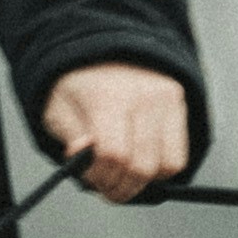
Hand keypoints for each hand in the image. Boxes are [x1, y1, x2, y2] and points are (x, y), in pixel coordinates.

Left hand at [43, 64, 191, 204]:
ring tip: (124, 175)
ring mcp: (165, 99)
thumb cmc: (77, 86)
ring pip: (167, 166)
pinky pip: (179, 155)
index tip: (91, 179)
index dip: (101, 178)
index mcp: (106, 97)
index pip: (113, 155)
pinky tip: (141, 162)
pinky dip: (161, 169)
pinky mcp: (179, 103)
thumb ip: (70, 135)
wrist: (102, 47)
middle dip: (121, 188)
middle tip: (108, 189)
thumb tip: (82, 154)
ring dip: (144, 182)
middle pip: (141, 167)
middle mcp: (142, 97)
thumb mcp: (58, 108)